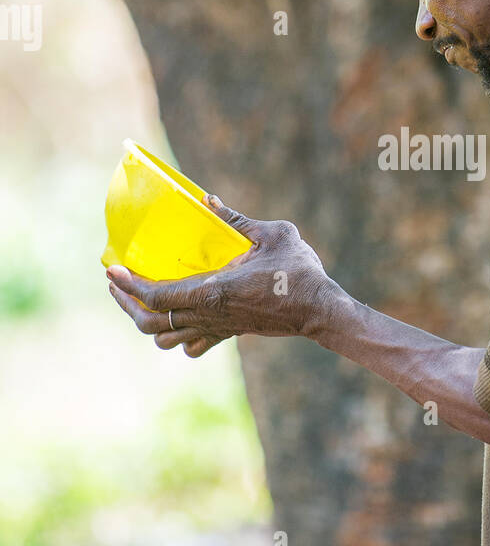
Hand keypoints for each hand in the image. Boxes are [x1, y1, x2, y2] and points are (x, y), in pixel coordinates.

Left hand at [106, 196, 334, 356]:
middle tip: (117, 284)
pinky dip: (176, 336)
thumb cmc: (300, 272)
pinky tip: (176, 317)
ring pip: (167, 338)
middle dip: (127, 304)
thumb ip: (237, 219)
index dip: (130, 285)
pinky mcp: (230, 333)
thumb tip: (209, 200)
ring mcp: (218, 328)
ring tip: (140, 300)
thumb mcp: (273, 234)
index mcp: (213, 291)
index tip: (112, 271)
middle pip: (152, 322)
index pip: (158, 294)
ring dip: (148, 321)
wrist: (321, 310)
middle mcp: (209, 314)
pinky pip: (192, 345)